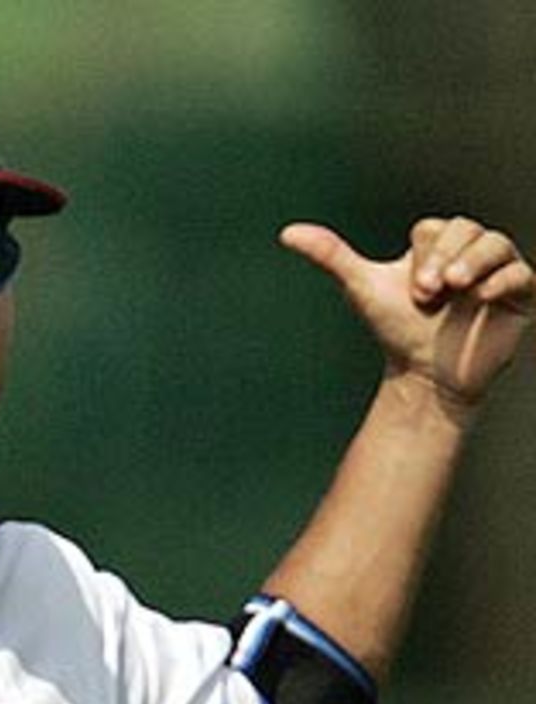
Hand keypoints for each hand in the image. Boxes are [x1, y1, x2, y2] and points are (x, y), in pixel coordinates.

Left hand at [279, 216, 532, 410]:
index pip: (435, 228)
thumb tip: (287, 233)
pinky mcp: (516, 296)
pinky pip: (522, 273)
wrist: (425, 378)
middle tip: (431, 293)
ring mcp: (493, 273)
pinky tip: (483, 297)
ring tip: (458, 289)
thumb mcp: (361, 289)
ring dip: (475, 262)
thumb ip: (330, 256)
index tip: (414, 293)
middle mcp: (467, 254)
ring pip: (496, 244)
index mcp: (434, 247)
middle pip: (466, 229)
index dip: (424, 255)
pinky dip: (503, 280)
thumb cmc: (397, 333)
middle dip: (446, 258)